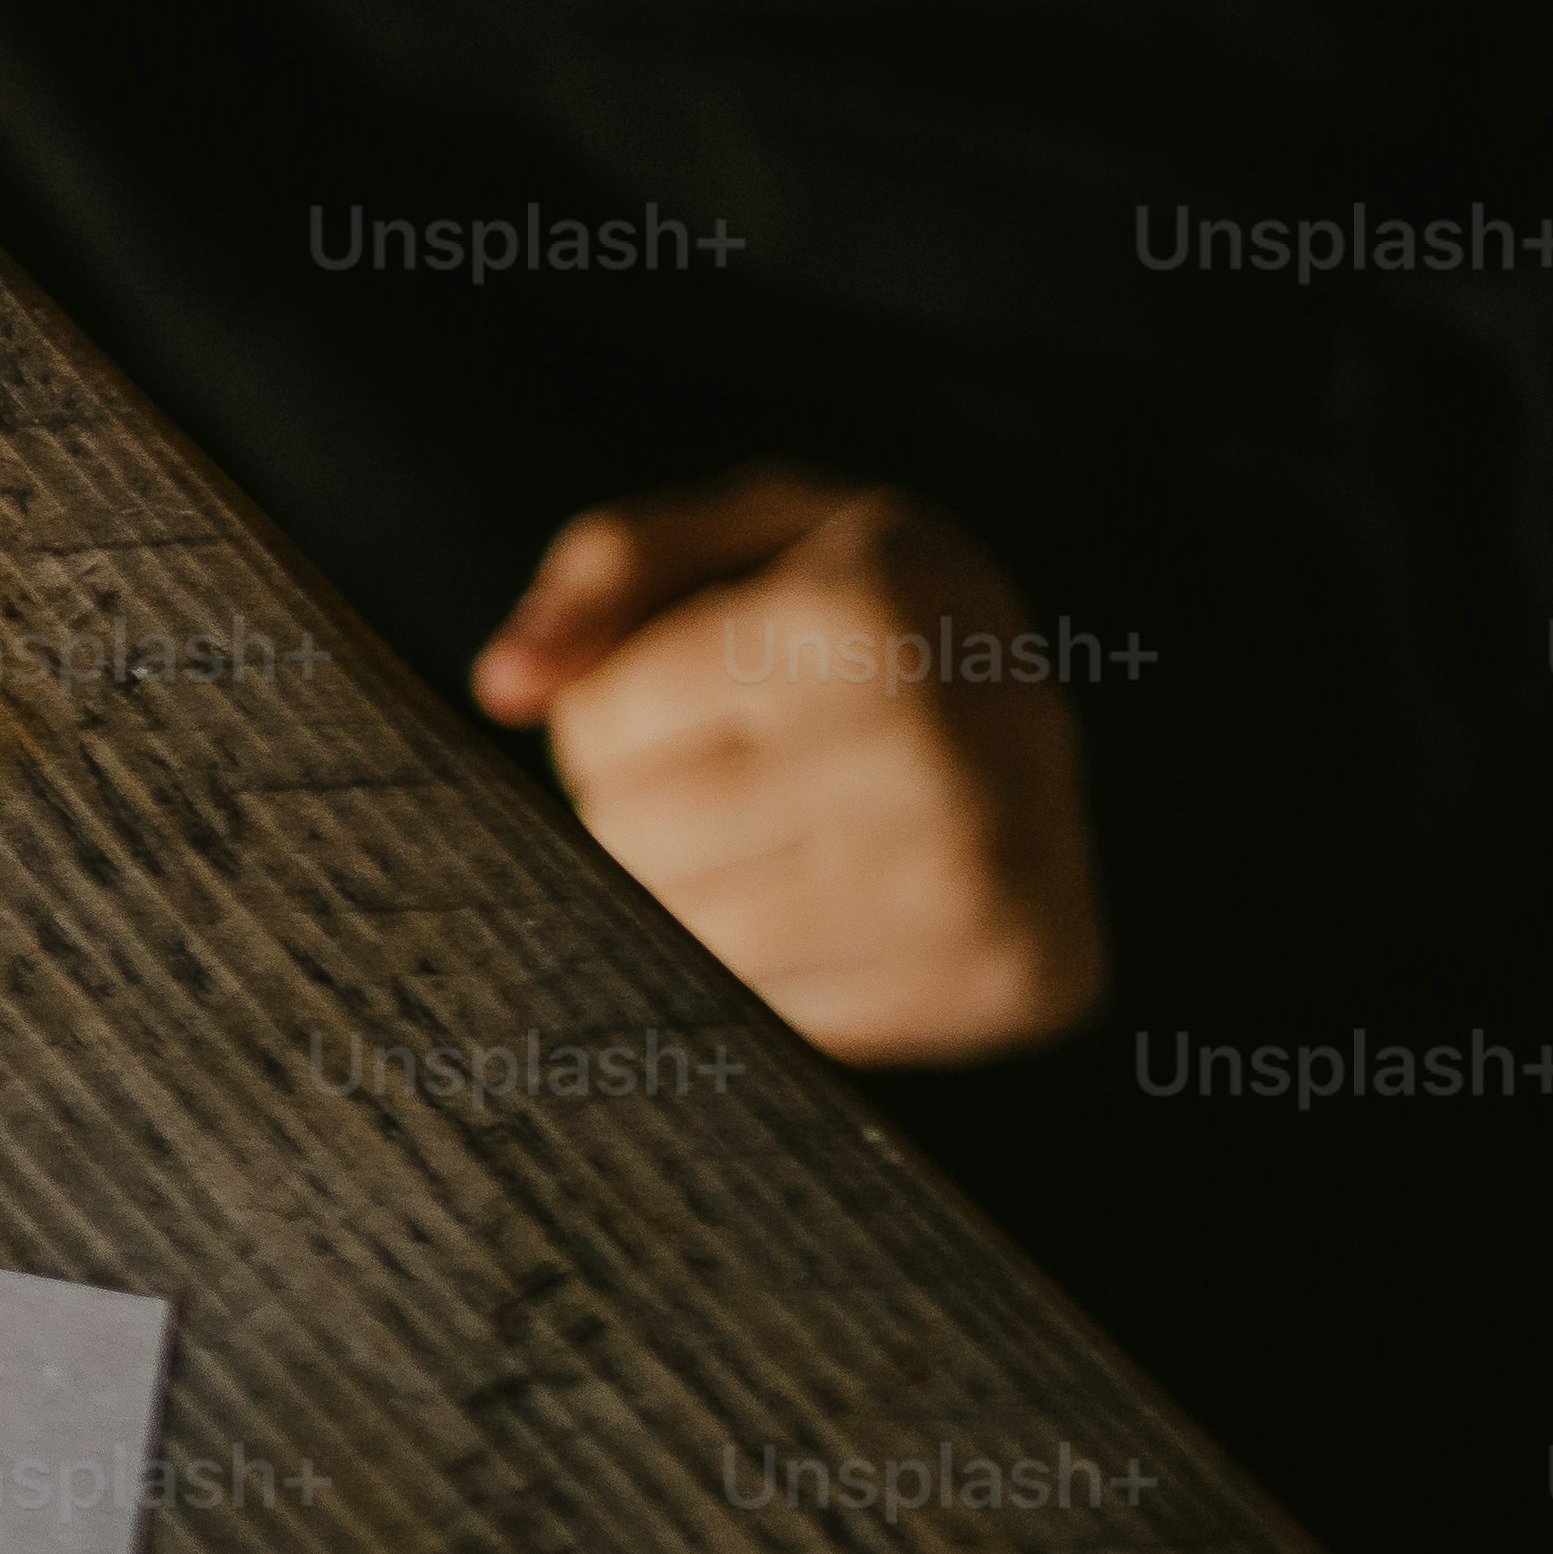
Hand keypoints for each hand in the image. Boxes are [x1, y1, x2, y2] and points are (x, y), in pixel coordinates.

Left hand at [470, 474, 1109, 1063]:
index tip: (687, 699)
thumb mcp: (748, 533)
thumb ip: (608, 569)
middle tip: (729, 775)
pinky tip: (843, 903)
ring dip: (693, 901)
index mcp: (861, 613)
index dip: (607, 718)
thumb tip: (503, 687)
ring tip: (776, 835)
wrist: (1049, 721)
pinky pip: (785, 1020)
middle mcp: (930, 746)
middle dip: (638, 811)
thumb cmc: (863, 610)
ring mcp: (978, 876)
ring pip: (694, 944)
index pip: (600, 725)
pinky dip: (777, 974)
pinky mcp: (1009, 980)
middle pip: (632, 841)